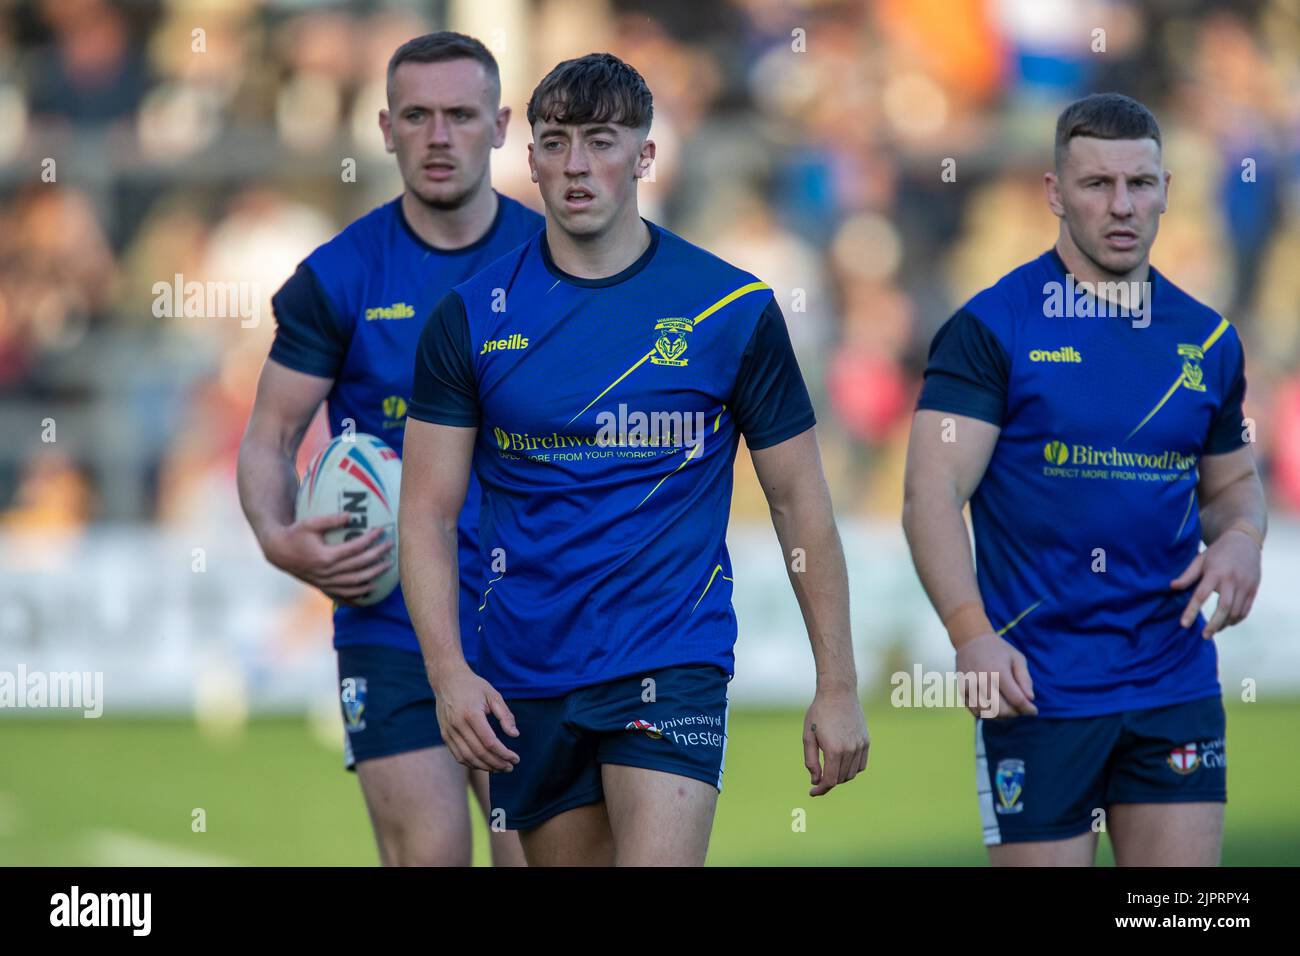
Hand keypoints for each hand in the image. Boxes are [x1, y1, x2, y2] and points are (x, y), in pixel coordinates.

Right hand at [263, 513, 391, 604]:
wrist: (278, 552)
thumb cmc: (295, 534)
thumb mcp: (310, 523)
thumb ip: (331, 519)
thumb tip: (351, 515)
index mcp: (325, 557)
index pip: (355, 548)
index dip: (370, 539)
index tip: (381, 530)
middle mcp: (327, 572)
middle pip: (359, 565)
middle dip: (377, 555)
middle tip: (390, 546)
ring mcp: (325, 582)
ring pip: (355, 582)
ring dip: (373, 574)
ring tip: (387, 566)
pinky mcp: (323, 587)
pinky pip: (344, 594)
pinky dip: (359, 593)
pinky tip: (371, 588)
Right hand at [431, 666, 519, 772]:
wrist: (447, 680)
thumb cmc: (473, 686)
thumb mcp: (493, 695)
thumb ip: (505, 715)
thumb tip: (514, 735)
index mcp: (471, 714)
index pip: (489, 742)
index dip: (503, 754)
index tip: (516, 759)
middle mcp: (457, 725)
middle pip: (479, 753)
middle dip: (497, 764)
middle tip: (510, 767)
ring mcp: (449, 731)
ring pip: (468, 758)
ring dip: (485, 767)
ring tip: (500, 768)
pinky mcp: (445, 735)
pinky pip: (458, 755)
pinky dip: (472, 764)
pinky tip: (484, 764)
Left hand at [803, 684, 868, 795]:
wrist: (838, 693)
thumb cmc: (819, 713)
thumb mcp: (808, 736)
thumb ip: (811, 761)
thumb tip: (815, 780)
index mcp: (834, 750)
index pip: (830, 780)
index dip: (821, 790)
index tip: (812, 793)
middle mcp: (850, 750)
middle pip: (840, 778)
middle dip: (828, 782)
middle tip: (817, 778)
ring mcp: (860, 746)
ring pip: (852, 774)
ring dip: (840, 776)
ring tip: (829, 769)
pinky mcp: (866, 742)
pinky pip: (861, 765)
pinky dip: (852, 769)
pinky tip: (842, 764)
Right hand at [954, 631, 1036, 718]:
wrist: (971, 640)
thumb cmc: (998, 650)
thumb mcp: (1017, 658)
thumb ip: (1025, 679)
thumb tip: (1030, 699)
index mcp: (999, 672)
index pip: (1017, 700)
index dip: (1028, 709)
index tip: (1034, 711)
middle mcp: (983, 681)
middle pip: (1003, 711)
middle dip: (1015, 714)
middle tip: (1020, 709)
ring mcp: (970, 687)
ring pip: (988, 714)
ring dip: (1001, 716)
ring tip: (1008, 709)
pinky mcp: (962, 691)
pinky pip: (976, 711)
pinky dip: (988, 714)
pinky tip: (994, 707)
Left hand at [1172, 530, 1261, 637]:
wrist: (1244, 541)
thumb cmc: (1218, 552)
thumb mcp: (1200, 559)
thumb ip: (1187, 575)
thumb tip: (1172, 587)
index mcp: (1215, 572)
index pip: (1201, 595)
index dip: (1191, 611)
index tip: (1183, 624)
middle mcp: (1232, 580)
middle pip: (1224, 608)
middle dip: (1214, 625)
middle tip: (1204, 636)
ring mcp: (1245, 585)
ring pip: (1236, 612)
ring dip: (1225, 624)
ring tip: (1214, 630)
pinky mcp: (1254, 589)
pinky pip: (1246, 610)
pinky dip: (1236, 619)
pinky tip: (1227, 623)